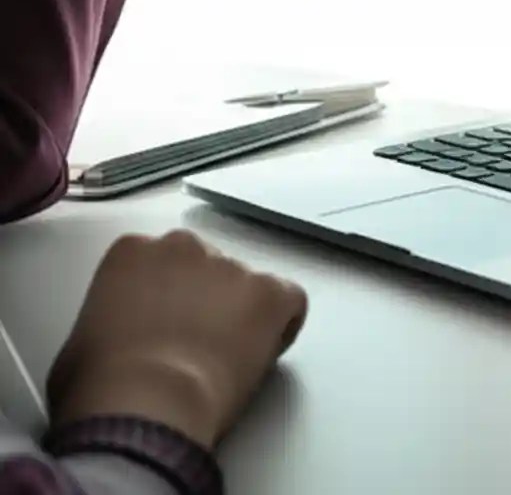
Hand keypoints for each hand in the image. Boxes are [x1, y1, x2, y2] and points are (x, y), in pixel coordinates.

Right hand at [47, 231, 307, 448]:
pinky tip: (264, 351)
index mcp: (133, 252)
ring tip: (228, 359)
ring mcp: (233, 266)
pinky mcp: (272, 291)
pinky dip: (284, 324)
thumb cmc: (104, 382)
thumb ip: (107, 321)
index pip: (161, 263)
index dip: (168, 300)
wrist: (147, 400)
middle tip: (199, 344)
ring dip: (244, 315)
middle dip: (207, 301)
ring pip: (248, 286)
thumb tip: (115, 342)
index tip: (167, 328)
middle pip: (208, 269)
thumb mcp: (82, 341)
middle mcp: (185, 247)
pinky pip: (290, 300)